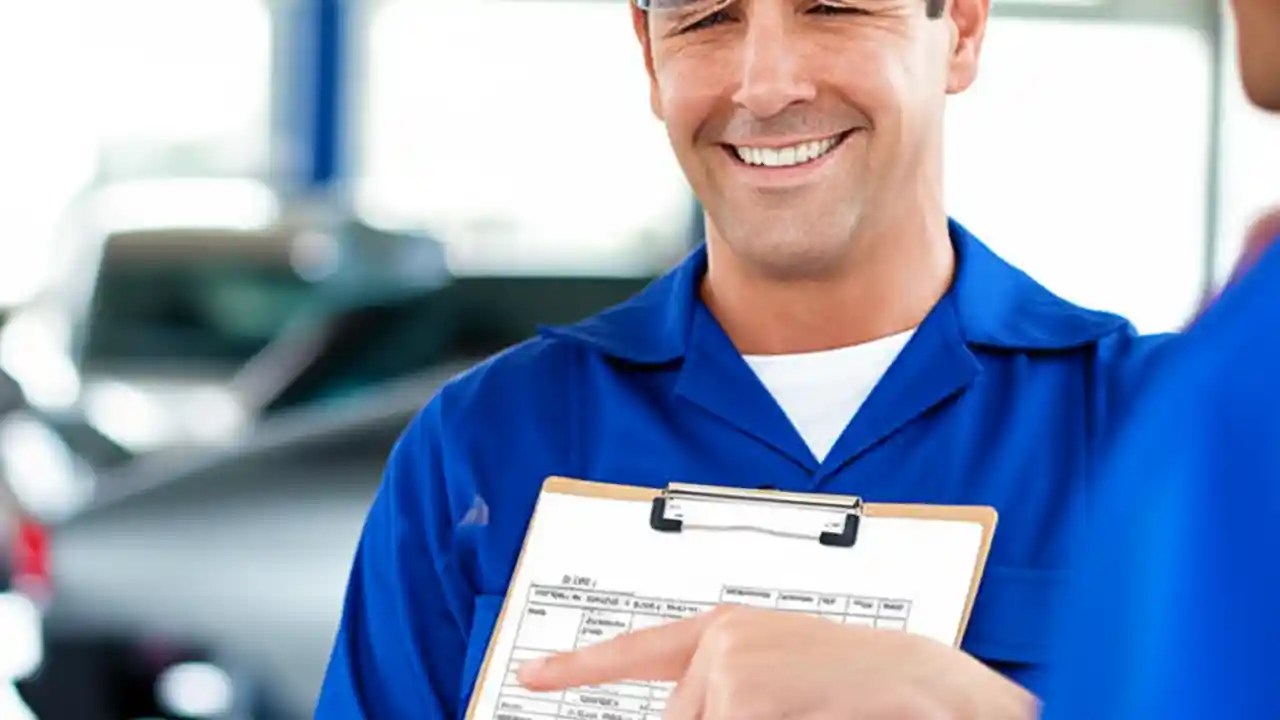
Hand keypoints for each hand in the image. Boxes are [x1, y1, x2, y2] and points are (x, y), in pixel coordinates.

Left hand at [517, 605, 1037, 719]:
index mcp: (726, 631)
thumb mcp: (781, 682)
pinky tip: (809, 717)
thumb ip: (725, 694)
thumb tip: (687, 712)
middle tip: (786, 712)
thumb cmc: (864, 688)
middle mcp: (720, 638)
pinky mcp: (743, 686)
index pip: (637, 648)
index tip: (534, 676)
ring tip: (809, 712)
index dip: (580, 666)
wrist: (935, 688)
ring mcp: (730, 659)